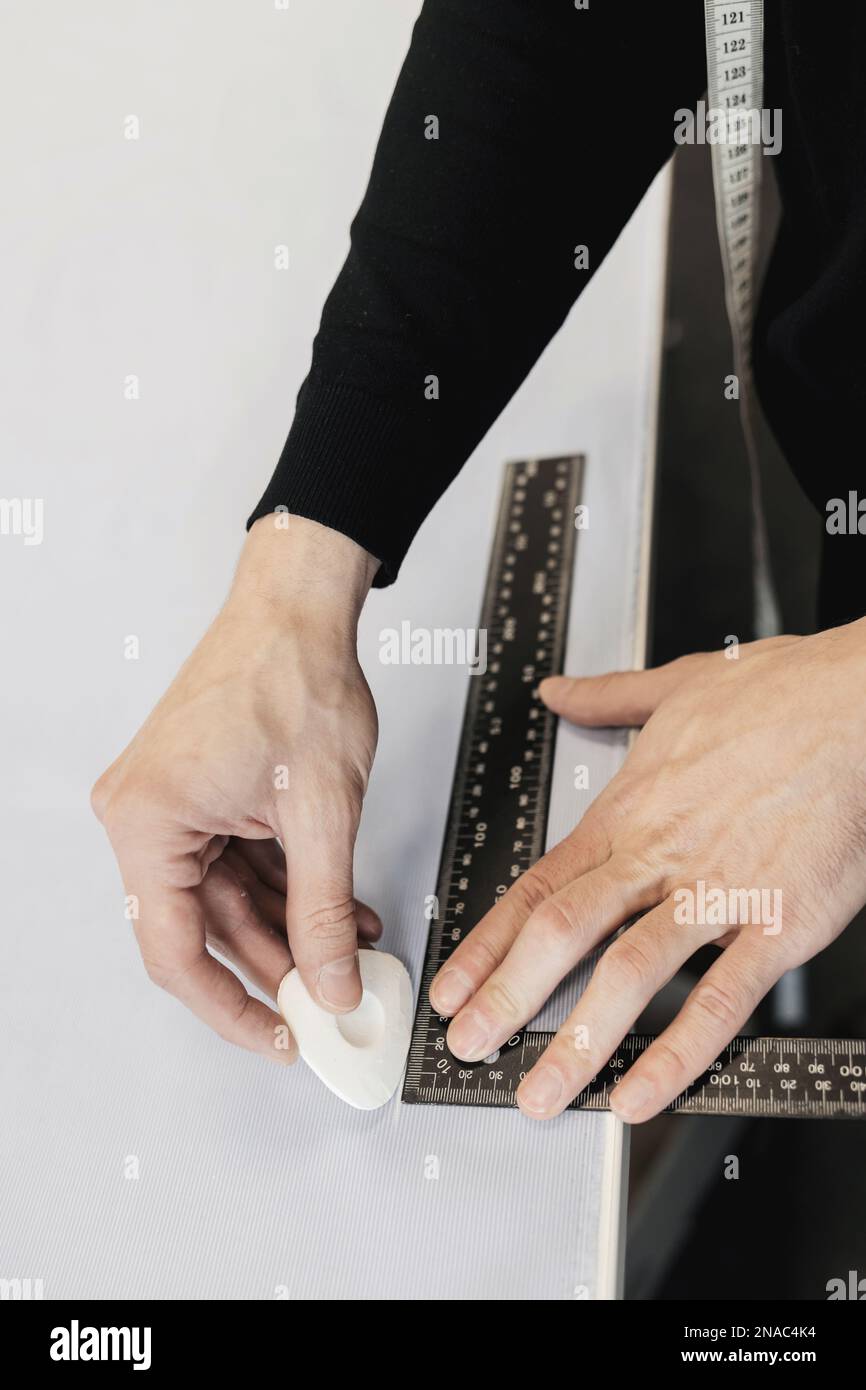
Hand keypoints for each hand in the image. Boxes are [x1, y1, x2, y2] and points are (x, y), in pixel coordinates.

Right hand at [92, 515, 380, 1062]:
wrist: (299, 606)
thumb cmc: (293, 678)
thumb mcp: (321, 815)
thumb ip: (322, 914)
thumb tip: (330, 987)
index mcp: (147, 824)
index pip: (176, 954)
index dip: (231, 1009)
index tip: (281, 1039)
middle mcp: (144, 816)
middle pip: (205, 928)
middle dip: (277, 966)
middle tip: (331, 1002)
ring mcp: (171, 803)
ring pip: (229, 898)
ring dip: (293, 926)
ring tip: (354, 950)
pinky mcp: (201, 792)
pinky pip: (240, 862)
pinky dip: (290, 887)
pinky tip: (342, 909)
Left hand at [430, 624, 865, 1120]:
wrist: (854, 706)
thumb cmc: (776, 695)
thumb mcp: (672, 686)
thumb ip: (605, 699)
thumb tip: (559, 691)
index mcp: (629, 815)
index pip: (537, 890)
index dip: (487, 946)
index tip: (452, 988)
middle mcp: (659, 858)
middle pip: (563, 933)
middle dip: (508, 998)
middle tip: (469, 1047)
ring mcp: (716, 895)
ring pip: (629, 973)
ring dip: (579, 1040)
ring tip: (542, 1094)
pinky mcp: (777, 924)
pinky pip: (720, 1000)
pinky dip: (679, 1052)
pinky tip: (645, 1093)